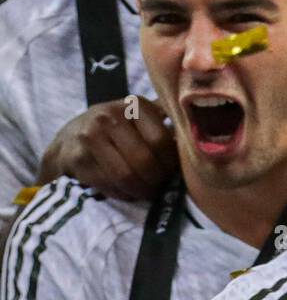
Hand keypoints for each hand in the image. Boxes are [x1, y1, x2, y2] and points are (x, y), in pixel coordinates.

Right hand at [38, 97, 177, 200]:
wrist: (70, 140)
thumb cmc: (117, 133)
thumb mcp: (141, 120)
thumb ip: (167, 124)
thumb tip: (203, 141)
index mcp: (135, 104)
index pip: (162, 142)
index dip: (170, 165)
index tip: (170, 174)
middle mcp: (111, 114)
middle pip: (146, 162)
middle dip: (156, 182)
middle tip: (158, 188)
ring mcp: (92, 134)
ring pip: (128, 176)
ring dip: (141, 192)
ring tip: (145, 192)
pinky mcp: (79, 156)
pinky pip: (109, 184)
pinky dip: (122, 194)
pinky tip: (125, 191)